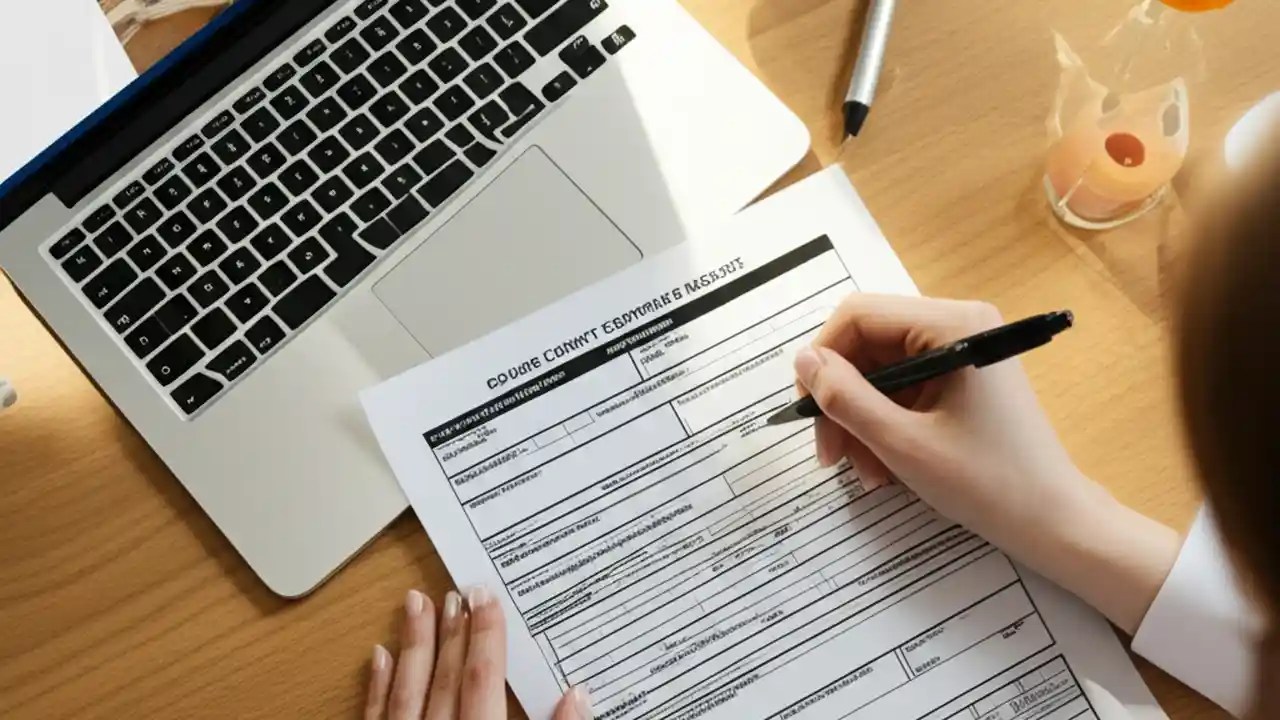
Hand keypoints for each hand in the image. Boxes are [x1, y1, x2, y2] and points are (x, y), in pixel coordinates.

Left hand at [365, 587, 591, 718]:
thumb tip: (579, 694)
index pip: (482, 679)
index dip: (486, 637)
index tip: (486, 597)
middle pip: (446, 678)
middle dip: (453, 632)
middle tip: (456, 591)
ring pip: (408, 689)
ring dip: (414, 644)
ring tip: (416, 602)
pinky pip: (375, 718)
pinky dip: (377, 686)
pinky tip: (379, 655)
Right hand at [793, 294, 1178, 632]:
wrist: (1054, 522)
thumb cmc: (989, 484)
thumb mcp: (904, 443)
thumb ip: (846, 398)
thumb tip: (804, 360)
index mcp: (952, 325)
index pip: (860, 316)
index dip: (823, 358)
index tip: (807, 409)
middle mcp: (958, 325)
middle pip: (869, 345)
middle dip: (842, 400)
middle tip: (829, 455)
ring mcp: (961, 352)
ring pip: (881, 373)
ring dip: (861, 421)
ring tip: (864, 472)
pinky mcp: (961, 379)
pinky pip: (903, 391)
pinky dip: (884, 426)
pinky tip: (884, 467)